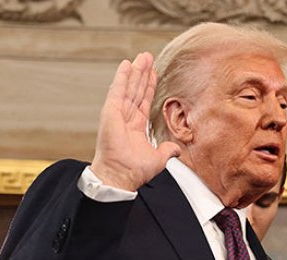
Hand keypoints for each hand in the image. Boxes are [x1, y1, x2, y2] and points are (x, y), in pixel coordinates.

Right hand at [90, 52, 180, 191]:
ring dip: (135, 71)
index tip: (153, 74)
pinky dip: (122, 77)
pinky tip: (126, 65)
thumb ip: (167, 150)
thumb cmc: (134, 170)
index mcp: (136, 126)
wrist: (121, 175)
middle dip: (143, 74)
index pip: (144, 101)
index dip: (149, 87)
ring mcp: (117, 113)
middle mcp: (126, 117)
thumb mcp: (158, 159)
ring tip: (142, 57)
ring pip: (129, 87)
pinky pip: (117, 90)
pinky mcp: (110, 112)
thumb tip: (175, 149)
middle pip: (136, 90)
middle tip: (147, 57)